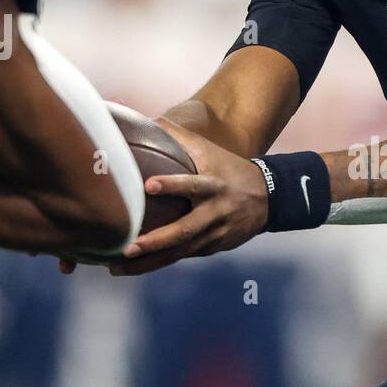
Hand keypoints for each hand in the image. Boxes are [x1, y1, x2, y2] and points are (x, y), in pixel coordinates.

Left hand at [69, 120, 268, 276]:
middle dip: (156, 241)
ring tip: (117, 268)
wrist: (268, 200)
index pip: (193, 185)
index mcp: (214, 185)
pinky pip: (180, 258)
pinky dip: (156, 264)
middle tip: (128, 247)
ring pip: (179, 253)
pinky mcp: (210, 249)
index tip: (147, 185)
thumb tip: (144, 118)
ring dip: (148, 262)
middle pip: (184, 231)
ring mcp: (213, 235)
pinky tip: (131, 269)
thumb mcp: (209, 150)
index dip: (172, 186)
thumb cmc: (228, 169)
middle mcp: (214, 213)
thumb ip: (176, 135)